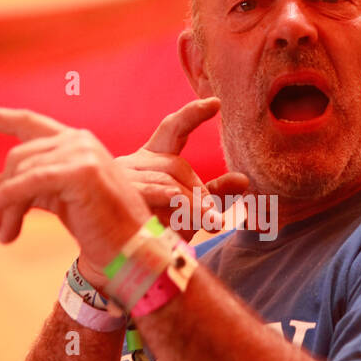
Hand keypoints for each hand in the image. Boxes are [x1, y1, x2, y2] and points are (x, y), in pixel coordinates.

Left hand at [0, 106, 152, 276]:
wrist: (133, 251)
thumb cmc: (99, 230)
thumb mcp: (60, 201)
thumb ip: (32, 187)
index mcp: (75, 141)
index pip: (26, 122)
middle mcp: (78, 139)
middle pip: (18, 158)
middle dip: (2, 193)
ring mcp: (81, 152)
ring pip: (21, 173)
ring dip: (6, 207)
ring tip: (3, 235)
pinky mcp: (81, 171)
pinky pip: (30, 182)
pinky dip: (7, 198)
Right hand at [115, 97, 249, 240]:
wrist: (116, 256)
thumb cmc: (152, 228)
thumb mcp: (186, 209)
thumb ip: (212, 194)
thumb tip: (244, 180)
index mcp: (150, 160)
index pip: (172, 129)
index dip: (192, 114)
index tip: (216, 103)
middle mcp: (133, 163)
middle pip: (175, 164)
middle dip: (198, 190)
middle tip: (213, 216)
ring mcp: (122, 178)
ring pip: (166, 181)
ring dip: (192, 204)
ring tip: (211, 222)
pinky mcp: (116, 195)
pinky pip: (148, 193)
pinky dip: (166, 198)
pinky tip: (178, 203)